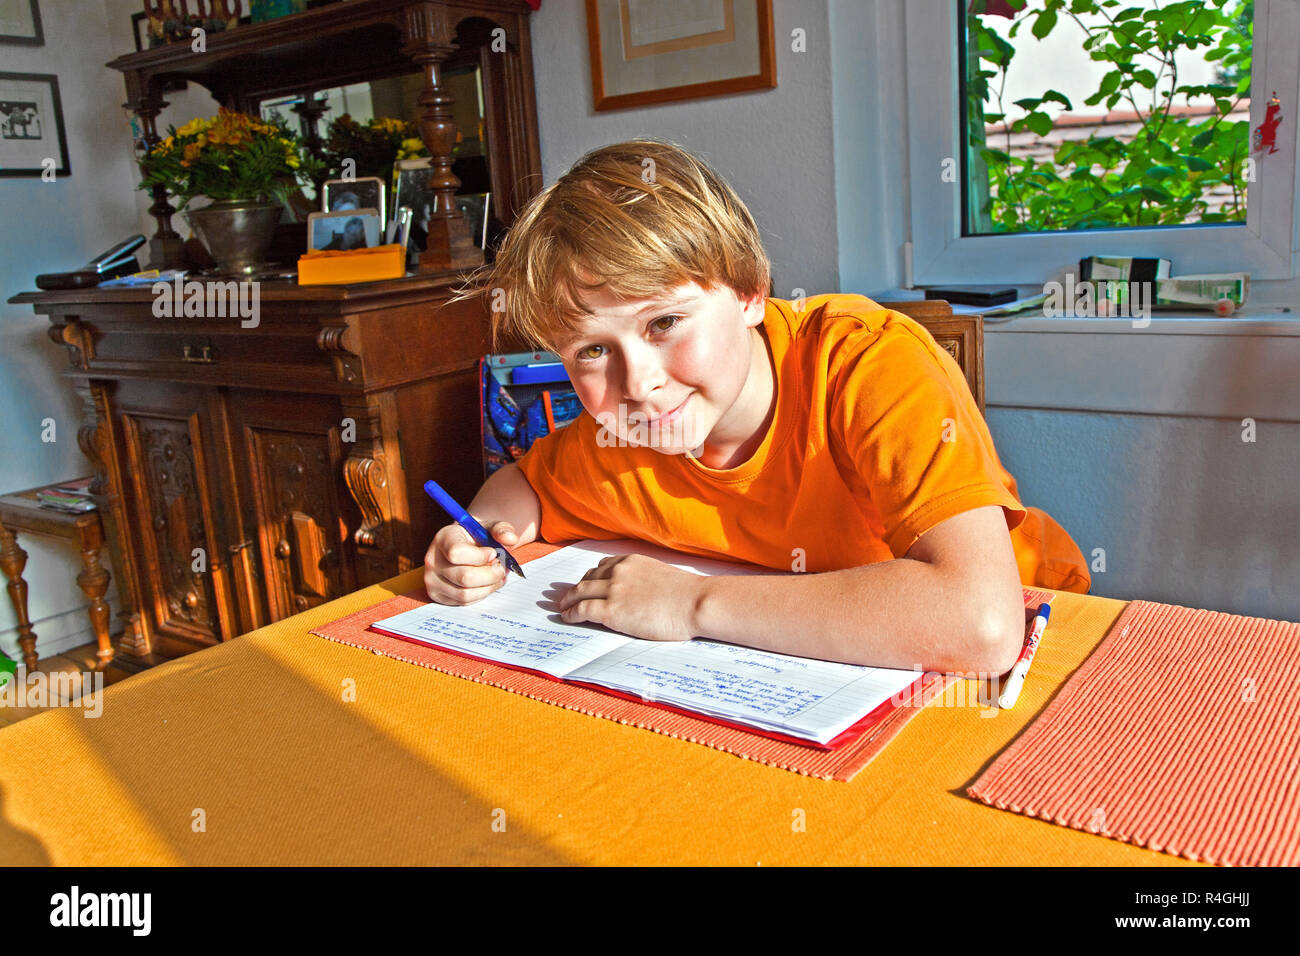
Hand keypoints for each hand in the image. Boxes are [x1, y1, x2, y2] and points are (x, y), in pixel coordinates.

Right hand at [424, 520, 518, 604]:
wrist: (464, 546)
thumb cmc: (477, 537)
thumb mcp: (490, 528)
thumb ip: (502, 530)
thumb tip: (511, 539)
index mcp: (443, 538)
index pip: (457, 552)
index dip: (480, 556)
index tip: (493, 553)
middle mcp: (433, 559)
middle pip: (464, 577)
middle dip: (491, 575)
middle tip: (501, 568)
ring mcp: (432, 580)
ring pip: (466, 594)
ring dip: (488, 587)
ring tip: (498, 576)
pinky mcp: (437, 595)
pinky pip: (464, 602)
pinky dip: (481, 594)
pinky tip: (488, 583)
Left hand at [557, 554, 705, 642]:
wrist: (695, 602)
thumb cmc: (687, 594)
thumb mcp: (662, 575)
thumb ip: (645, 579)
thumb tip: (642, 592)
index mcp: (632, 561)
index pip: (603, 566)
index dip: (592, 576)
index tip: (587, 582)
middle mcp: (619, 571)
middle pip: (588, 578)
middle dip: (576, 587)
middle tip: (566, 595)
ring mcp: (614, 590)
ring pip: (580, 592)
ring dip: (568, 600)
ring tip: (562, 607)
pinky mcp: (612, 610)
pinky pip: (582, 610)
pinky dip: (571, 613)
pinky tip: (567, 617)